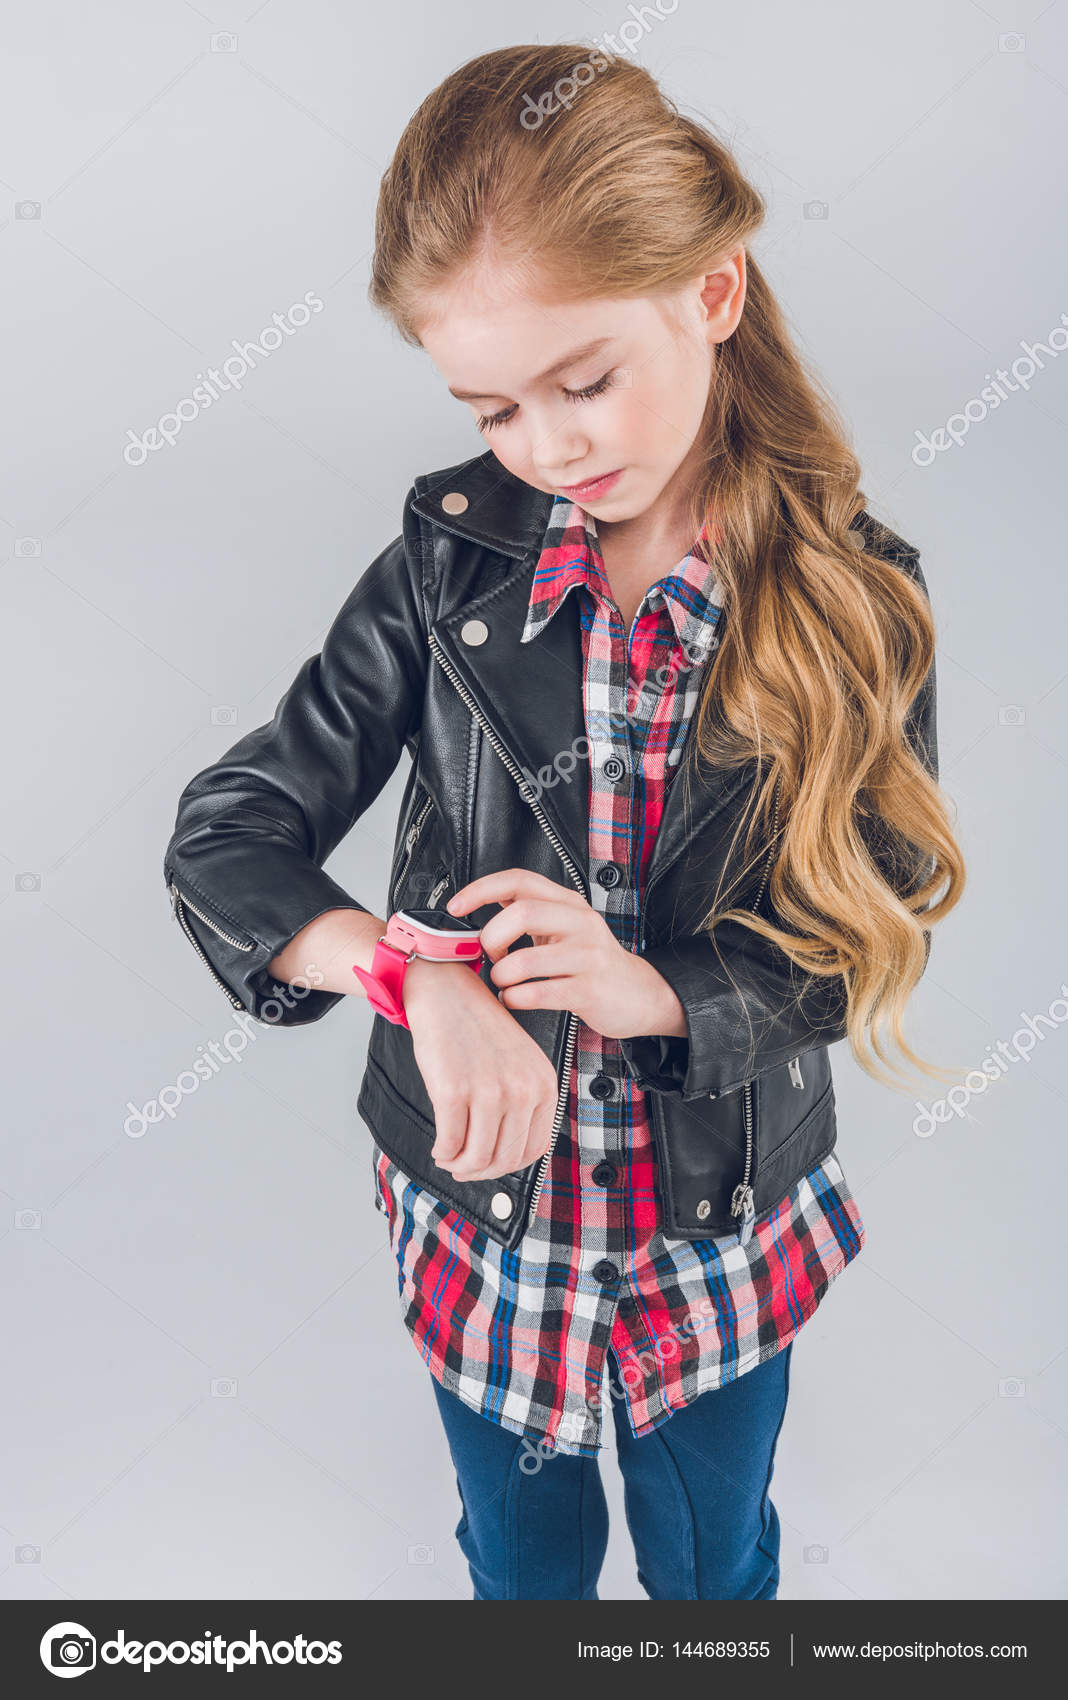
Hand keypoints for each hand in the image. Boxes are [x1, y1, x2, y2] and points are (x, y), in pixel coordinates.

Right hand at [402, 956, 560, 1181]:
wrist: (447, 993)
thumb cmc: (478, 1030)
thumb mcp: (520, 1063)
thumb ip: (524, 1103)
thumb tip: (507, 1157)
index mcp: (544, 1084)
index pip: (534, 1149)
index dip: (509, 1167)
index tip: (489, 1165)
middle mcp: (522, 1090)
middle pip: (505, 1159)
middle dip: (481, 1172)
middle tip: (462, 1167)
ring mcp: (489, 1091)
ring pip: (477, 1158)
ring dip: (459, 1166)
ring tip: (448, 1157)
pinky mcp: (453, 1091)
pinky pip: (449, 1143)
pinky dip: (442, 1152)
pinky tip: (438, 1147)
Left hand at [445, 869, 686, 1041]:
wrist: (641, 994)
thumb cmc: (592, 962)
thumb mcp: (565, 927)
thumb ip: (528, 914)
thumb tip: (479, 906)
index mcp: (569, 903)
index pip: (520, 880)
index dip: (482, 889)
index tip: (456, 906)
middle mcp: (580, 923)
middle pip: (521, 914)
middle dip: (492, 938)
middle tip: (491, 955)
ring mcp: (587, 956)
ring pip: (524, 961)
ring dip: (501, 976)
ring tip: (504, 983)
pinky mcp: (589, 990)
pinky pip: (537, 993)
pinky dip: (515, 999)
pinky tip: (515, 1000)